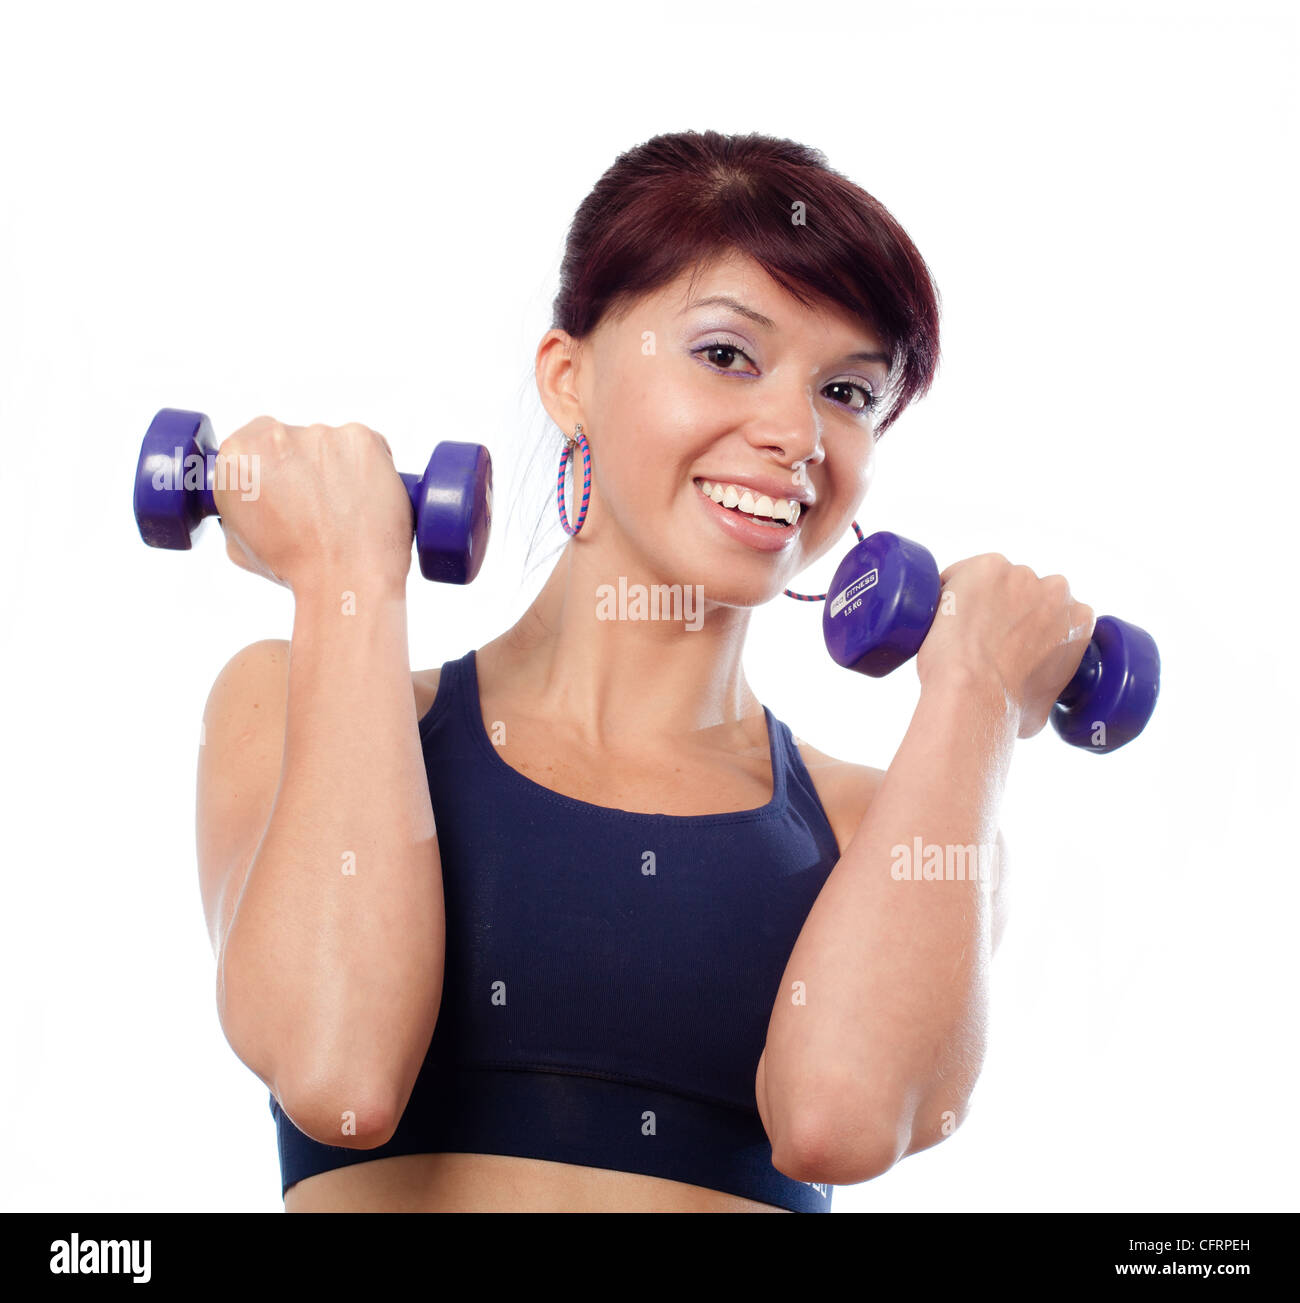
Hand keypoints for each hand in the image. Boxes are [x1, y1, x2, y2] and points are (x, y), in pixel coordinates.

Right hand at [213, 416, 412, 595]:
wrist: (345, 579)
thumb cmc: (296, 568)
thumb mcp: (239, 542)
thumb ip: (240, 507)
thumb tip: (254, 500)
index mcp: (238, 455)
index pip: (251, 445)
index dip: (270, 470)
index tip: (284, 488)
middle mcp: (277, 436)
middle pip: (291, 441)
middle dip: (302, 468)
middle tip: (316, 505)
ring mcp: (323, 434)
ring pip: (329, 444)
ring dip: (335, 469)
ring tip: (344, 510)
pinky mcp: (363, 439)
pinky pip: (366, 446)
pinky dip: (369, 468)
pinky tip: (365, 499)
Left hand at [915, 553, 1095, 738]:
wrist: (976, 692)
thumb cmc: (1005, 708)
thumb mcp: (1042, 705)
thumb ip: (1043, 689)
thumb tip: (1030, 701)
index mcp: (1080, 621)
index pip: (1050, 612)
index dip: (1025, 624)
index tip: (1004, 639)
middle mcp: (1058, 591)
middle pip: (1023, 591)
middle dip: (1004, 607)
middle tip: (977, 635)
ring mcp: (1022, 575)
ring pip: (992, 580)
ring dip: (976, 596)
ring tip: (955, 627)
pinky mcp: (988, 566)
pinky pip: (961, 572)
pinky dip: (948, 587)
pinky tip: (941, 611)